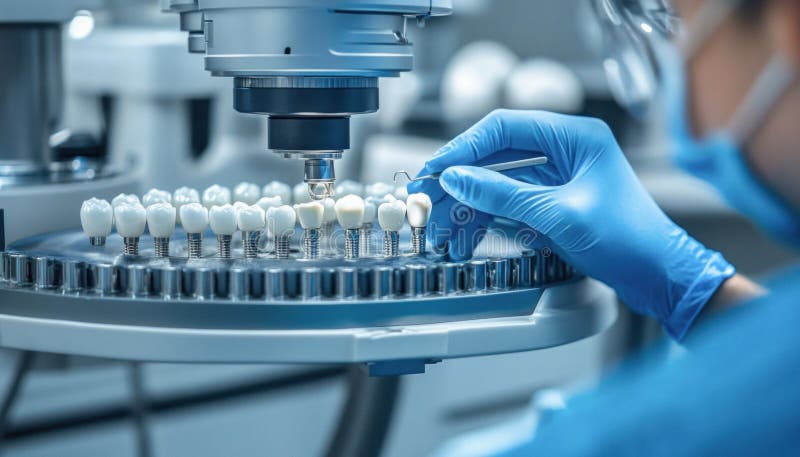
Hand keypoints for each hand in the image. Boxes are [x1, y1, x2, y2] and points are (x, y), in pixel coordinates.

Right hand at [409, 110, 734, 339]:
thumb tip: (456, 178)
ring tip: (441, 230)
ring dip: (469, 206)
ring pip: (499, 183)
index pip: (505, 128)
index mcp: (575, 137)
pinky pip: (510, 205)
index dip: (464, 147)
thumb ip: (504, 194)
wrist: (660, 277)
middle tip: (427, 203)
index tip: (435, 170)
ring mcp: (559, 179)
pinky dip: (487, 220)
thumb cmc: (629, 241)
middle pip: (497, 156)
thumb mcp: (560, 215)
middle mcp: (565, 151)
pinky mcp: (555, 204)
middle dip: (460, 182)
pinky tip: (465, 237)